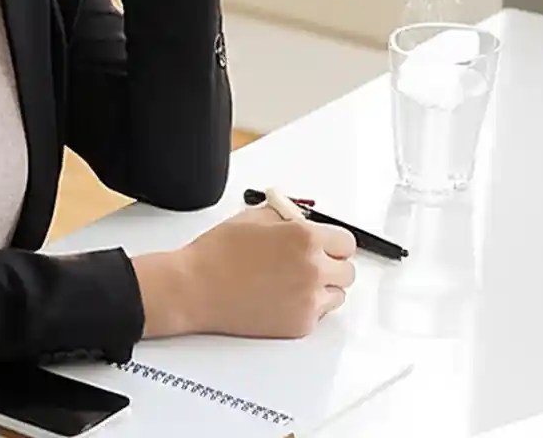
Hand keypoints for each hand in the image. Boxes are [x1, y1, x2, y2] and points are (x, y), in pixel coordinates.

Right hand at [133, 208, 356, 338]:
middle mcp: (313, 269)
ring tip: (294, 283)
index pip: (346, 242)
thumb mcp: (253, 217)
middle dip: (331, 265)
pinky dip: (305, 308)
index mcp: (305, 238)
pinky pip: (317, 315)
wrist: (194, 288)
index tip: (326, 246)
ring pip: (337, 295)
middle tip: (311, 265)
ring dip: (323, 288)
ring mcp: (308, 300)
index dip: (333, 243)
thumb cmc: (216, 254)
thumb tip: (301, 220)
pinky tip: (281, 298)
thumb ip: (286, 218)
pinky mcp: (299, 324)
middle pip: (347, 271)